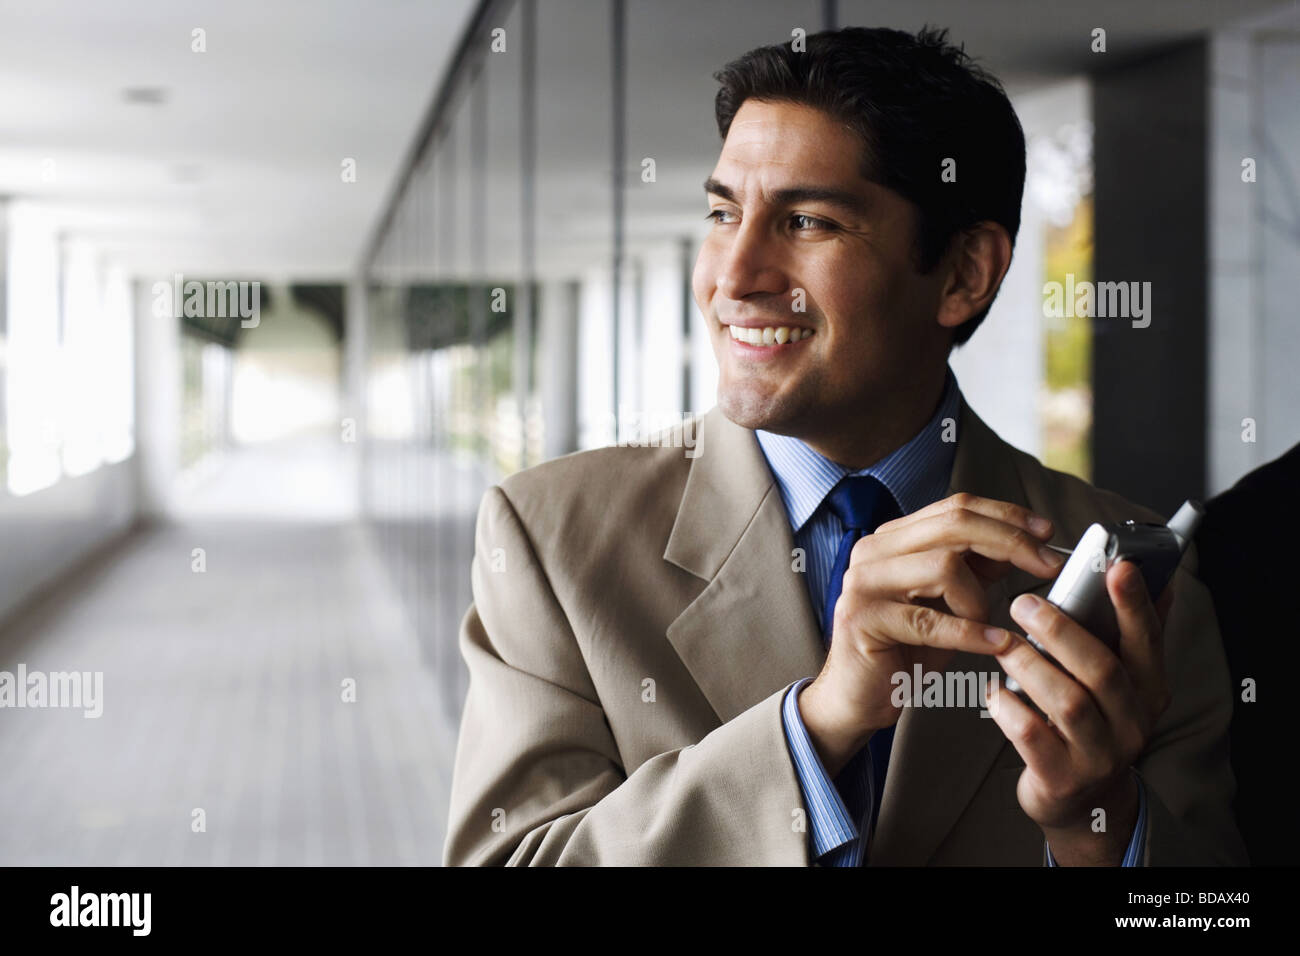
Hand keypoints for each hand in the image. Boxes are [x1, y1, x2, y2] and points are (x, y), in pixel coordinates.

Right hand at [799, 493, 1066, 776]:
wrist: (858, 698)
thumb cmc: (906, 651)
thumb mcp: (949, 603)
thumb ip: (975, 570)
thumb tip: (1021, 544)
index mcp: (893, 538)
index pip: (956, 508)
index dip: (1006, 516)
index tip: (1047, 532)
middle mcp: (873, 550)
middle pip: (953, 526)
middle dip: (1010, 542)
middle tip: (1049, 565)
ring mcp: (863, 582)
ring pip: (944, 567)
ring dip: (980, 601)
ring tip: (992, 632)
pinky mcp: (862, 619)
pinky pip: (929, 621)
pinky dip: (971, 634)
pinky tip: (995, 644)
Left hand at [986, 560, 1174, 864]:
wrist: (1083, 802)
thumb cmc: (1096, 723)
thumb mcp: (1123, 683)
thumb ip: (1134, 634)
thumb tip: (1159, 576)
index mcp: (1149, 690)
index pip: (1148, 641)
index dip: (1134, 603)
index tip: (1118, 566)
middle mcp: (1132, 724)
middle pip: (1102, 670)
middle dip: (1061, 631)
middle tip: (1023, 603)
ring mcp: (1099, 755)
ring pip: (1067, 702)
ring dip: (1029, 665)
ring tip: (1002, 643)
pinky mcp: (1062, 778)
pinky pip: (1031, 735)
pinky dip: (1008, 707)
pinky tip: (994, 690)